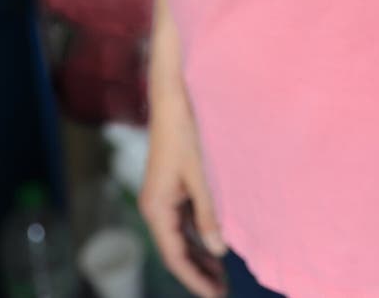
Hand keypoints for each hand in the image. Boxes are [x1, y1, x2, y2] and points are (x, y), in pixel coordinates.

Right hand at [139, 88, 228, 297]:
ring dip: (199, 254)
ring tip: (221, 274)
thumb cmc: (184, 135)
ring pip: (181, 236)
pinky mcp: (171, 188)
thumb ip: (209, 214)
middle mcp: (155, 207)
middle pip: (176, 250)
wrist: (172, 101)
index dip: (194, 278)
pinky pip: (184, 220)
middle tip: (222, 290)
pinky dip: (198, 234)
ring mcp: (163, 198)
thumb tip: (219, 250)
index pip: (175, 256)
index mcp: (157, 209)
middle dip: (198, 271)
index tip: (215, 295)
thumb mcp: (200, 177)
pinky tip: (214, 242)